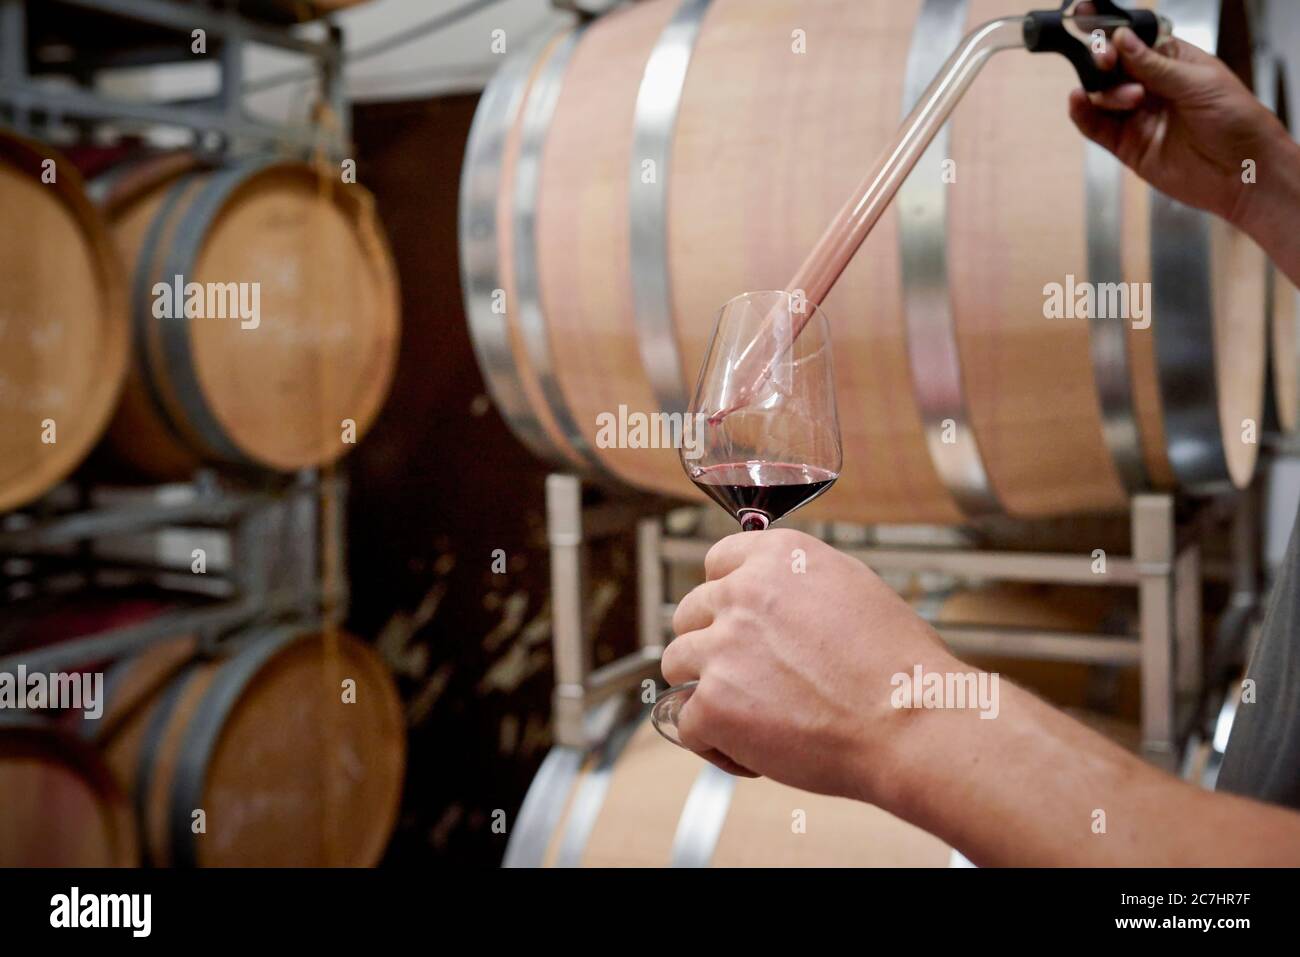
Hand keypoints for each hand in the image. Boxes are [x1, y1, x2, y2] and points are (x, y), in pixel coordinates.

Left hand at [661, 528, 958, 803]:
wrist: (910, 723)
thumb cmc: (899, 667)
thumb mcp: (853, 589)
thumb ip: (799, 584)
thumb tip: (771, 591)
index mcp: (779, 556)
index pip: (717, 561)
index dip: (725, 596)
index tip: (736, 620)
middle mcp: (742, 592)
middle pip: (690, 612)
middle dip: (712, 645)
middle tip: (749, 678)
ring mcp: (722, 647)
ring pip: (677, 663)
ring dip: (705, 689)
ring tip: (750, 717)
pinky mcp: (712, 703)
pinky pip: (685, 722)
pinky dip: (714, 743)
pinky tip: (754, 753)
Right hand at [1068, 27, 1288, 228]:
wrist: (1242, 172)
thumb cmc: (1236, 121)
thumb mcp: (1198, 83)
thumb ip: (1155, 65)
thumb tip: (1122, 38)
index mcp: (1173, 62)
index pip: (1135, 42)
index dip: (1116, 37)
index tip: (1102, 34)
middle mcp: (1151, 87)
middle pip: (1112, 68)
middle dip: (1104, 62)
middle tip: (1105, 62)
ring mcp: (1137, 116)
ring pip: (1101, 96)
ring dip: (1105, 91)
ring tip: (1129, 99)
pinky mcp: (1126, 145)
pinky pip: (1096, 127)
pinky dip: (1082, 114)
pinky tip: (1077, 102)